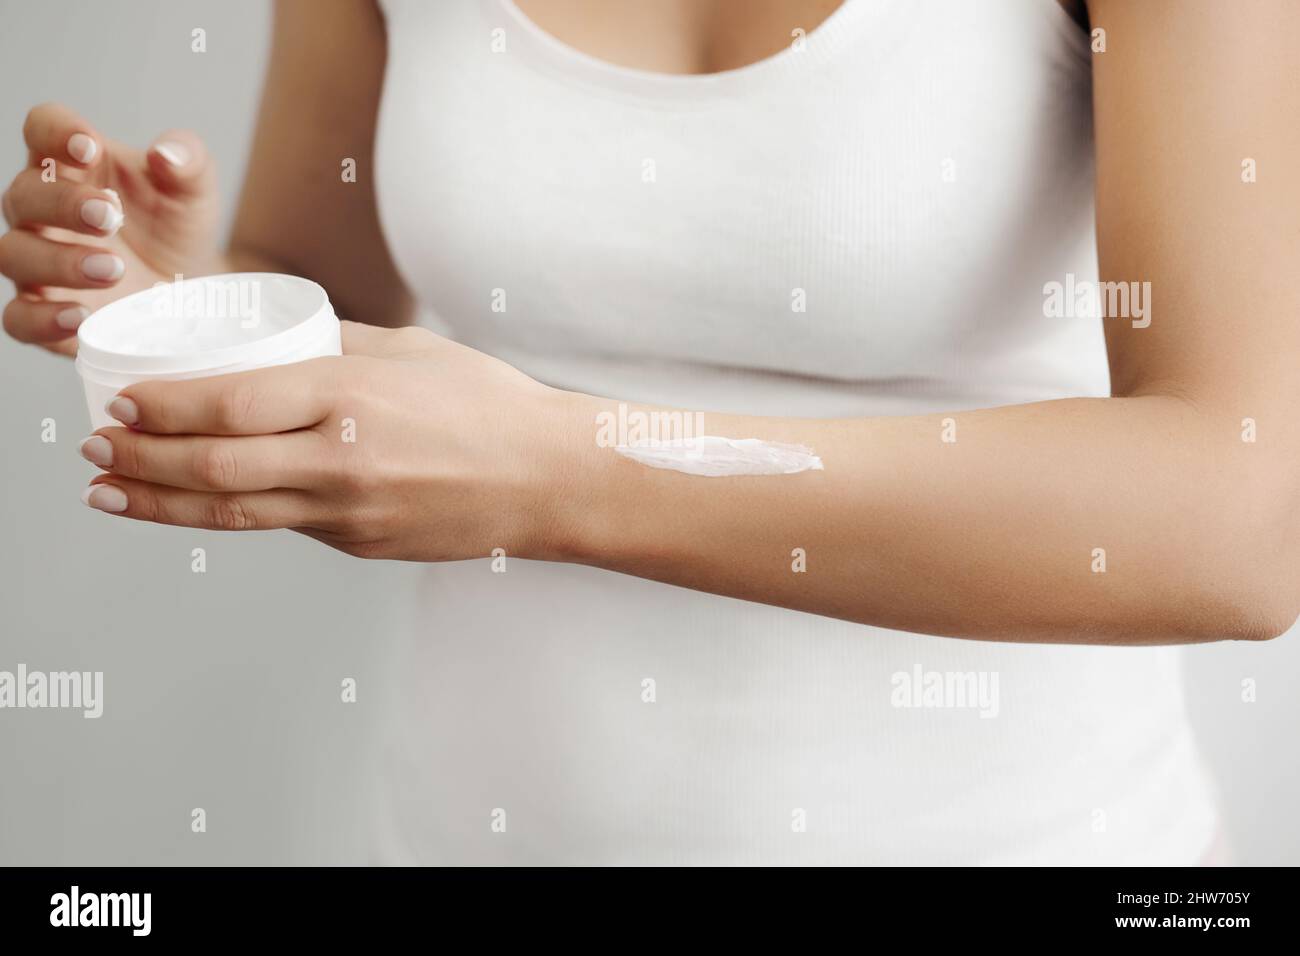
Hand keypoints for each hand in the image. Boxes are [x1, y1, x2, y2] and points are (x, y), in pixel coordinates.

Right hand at [1, 103, 222, 355]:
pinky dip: (42, 319)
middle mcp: (44, 212)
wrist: (191, 291)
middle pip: (23, 196)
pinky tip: (79, 318)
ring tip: (112, 269)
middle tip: (110, 217)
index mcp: (73, 166)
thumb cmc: (175, 228)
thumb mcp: (193, 190)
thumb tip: (167, 152)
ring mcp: (38, 263)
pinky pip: (19, 318)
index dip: (56, 131)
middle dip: (63, 204)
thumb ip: (186, 160)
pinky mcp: (45, 311)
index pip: (42, 129)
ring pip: (14, 254)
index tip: (89, 146)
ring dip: (58, 261)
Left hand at [76, 322, 578, 561]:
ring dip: (160, 502)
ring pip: (233, 512)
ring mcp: (350, 512)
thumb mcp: (407, 350)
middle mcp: (341, 459)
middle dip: (140, 458)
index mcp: (350, 396)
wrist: (546, 479)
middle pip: (213, 467)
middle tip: (94, 447)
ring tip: (109, 492)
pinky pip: (285, 525)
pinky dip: (234, 511)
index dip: (162, 407)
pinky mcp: (360, 544)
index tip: (121, 400)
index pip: (228, 405)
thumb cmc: (486, 403)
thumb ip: (330, 347)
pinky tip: (203, 500)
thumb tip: (262, 347)